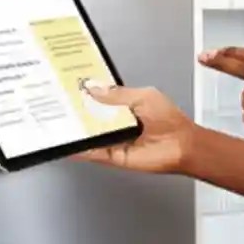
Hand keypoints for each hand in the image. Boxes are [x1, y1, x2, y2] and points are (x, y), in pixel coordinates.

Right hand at [70, 84, 195, 173]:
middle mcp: (119, 122)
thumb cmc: (170, 120)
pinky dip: (81, 149)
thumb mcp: (143, 97)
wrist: (181, 145)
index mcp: (127, 105)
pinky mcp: (114, 156)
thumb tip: (94, 89)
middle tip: (62, 102)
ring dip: (77, 129)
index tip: (73, 86)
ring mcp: (115, 139)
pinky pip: (93, 152)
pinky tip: (70, 143)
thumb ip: (117, 94)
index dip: (88, 92)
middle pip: (92, 116)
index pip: (102, 97)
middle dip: (78, 110)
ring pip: (90, 134)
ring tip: (61, 120)